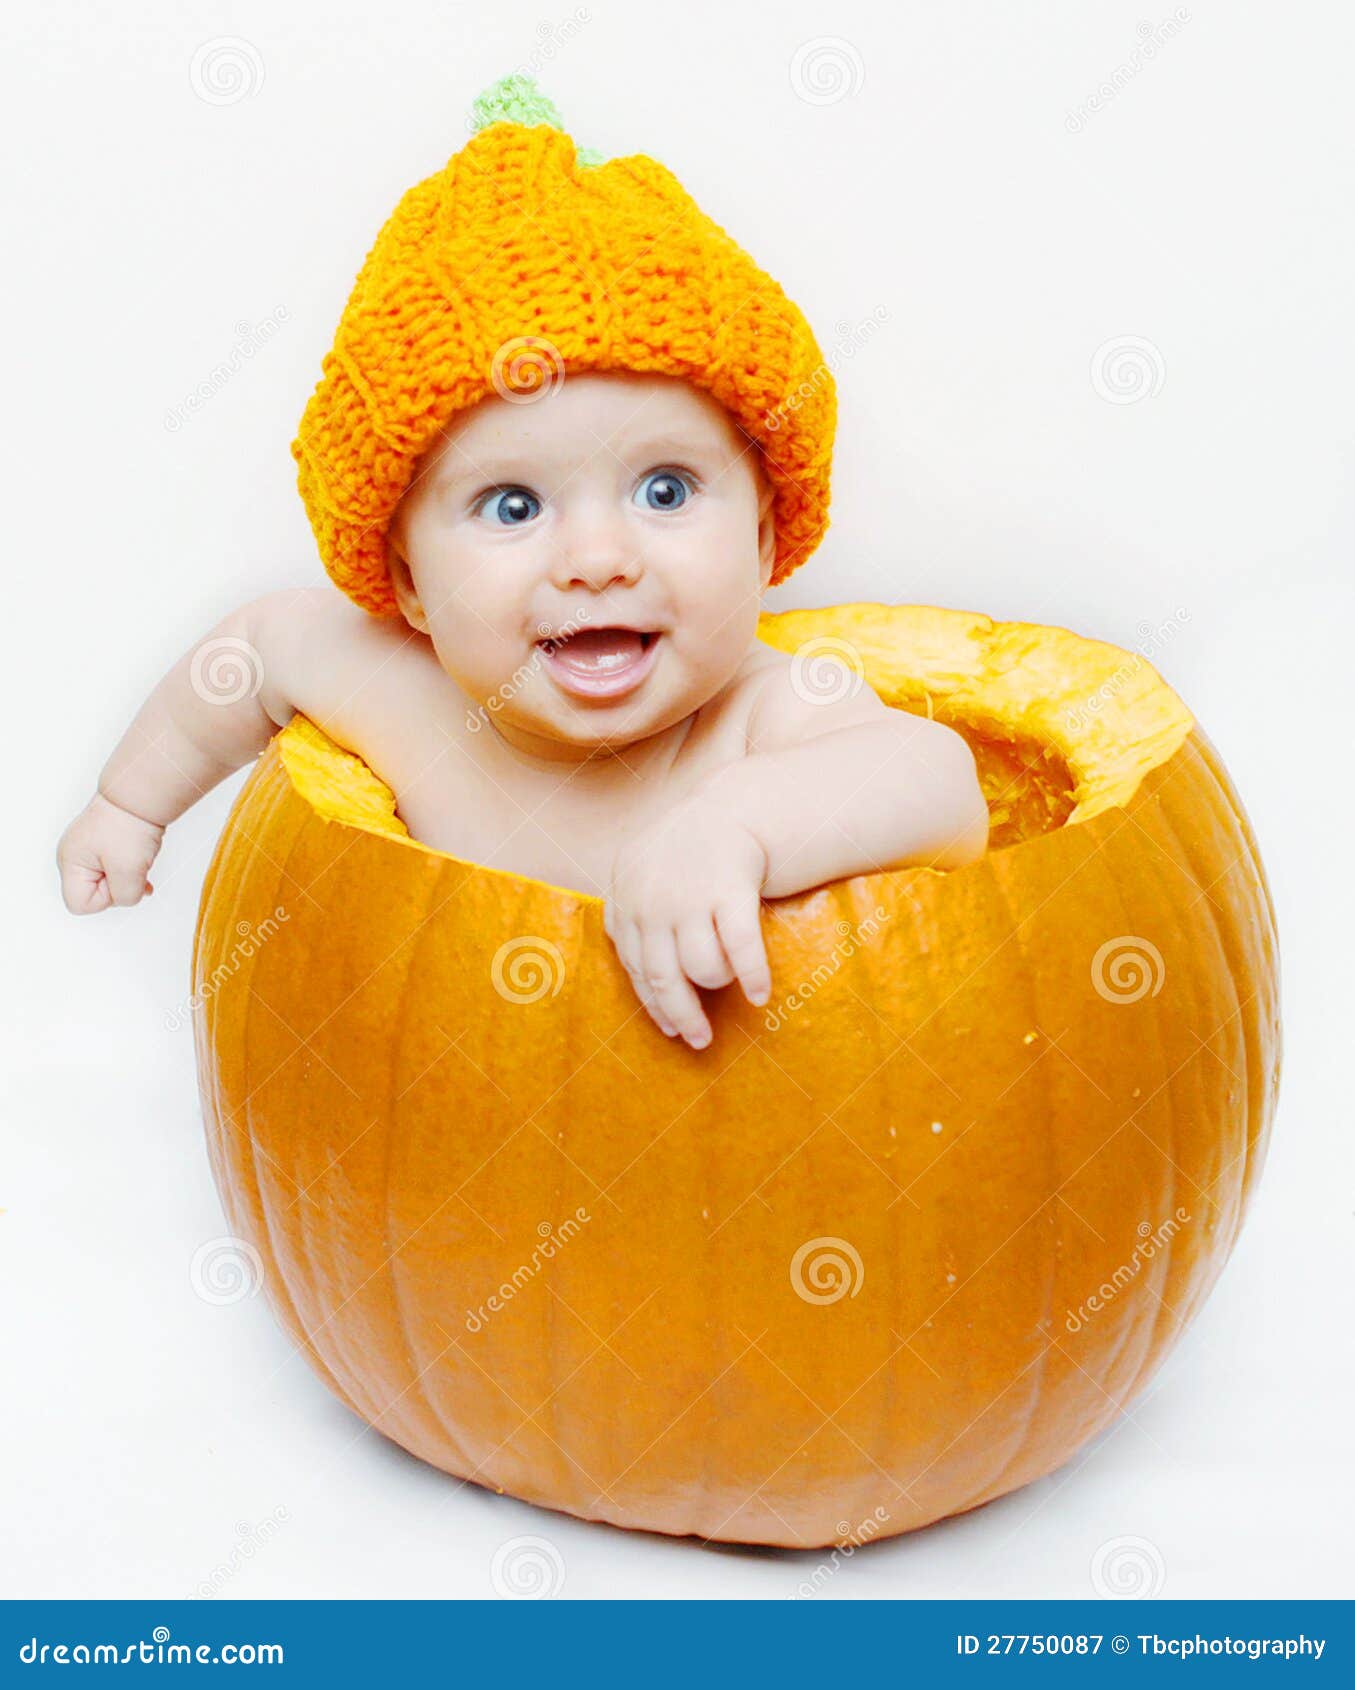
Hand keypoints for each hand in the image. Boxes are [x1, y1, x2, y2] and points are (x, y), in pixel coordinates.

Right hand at [57, 792, 163, 913]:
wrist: (142, 793)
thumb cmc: (129, 821)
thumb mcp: (128, 870)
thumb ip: (125, 896)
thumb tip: (127, 897)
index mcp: (70, 863)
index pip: (81, 904)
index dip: (106, 898)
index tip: (119, 876)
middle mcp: (74, 856)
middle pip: (95, 894)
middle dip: (119, 886)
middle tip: (130, 864)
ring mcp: (90, 849)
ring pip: (111, 881)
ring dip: (129, 875)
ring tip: (136, 856)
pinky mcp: (106, 843)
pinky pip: (119, 868)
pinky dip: (133, 867)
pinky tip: (141, 858)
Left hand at [604, 792, 771, 1048]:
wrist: (732, 808)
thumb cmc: (689, 851)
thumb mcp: (642, 872)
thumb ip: (630, 915)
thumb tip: (637, 972)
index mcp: (626, 898)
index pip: (635, 967)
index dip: (654, 1004)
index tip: (672, 1028)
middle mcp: (651, 901)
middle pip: (663, 977)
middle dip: (682, 1016)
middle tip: (700, 1040)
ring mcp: (689, 897)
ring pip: (701, 967)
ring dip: (716, 983)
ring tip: (729, 985)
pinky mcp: (729, 891)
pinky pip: (740, 949)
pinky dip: (752, 976)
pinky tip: (760, 996)